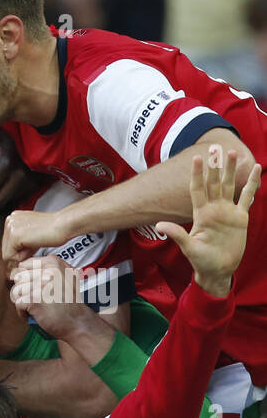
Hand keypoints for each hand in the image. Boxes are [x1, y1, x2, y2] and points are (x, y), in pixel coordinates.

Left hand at [0, 131, 37, 208]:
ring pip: (7, 202)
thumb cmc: (5, 142)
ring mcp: (29, 181)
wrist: (27, 140)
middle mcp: (21, 174)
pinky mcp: (35, 186)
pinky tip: (10, 183)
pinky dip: (11, 194)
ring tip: (1, 181)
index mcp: (7, 163)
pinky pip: (17, 199)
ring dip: (1, 194)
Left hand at [2, 207, 68, 264]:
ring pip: (8, 254)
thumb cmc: (52, 231)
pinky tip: (35, 244)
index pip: (7, 244)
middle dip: (21, 251)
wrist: (64, 225)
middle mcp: (9, 220)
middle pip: (6, 249)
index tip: (35, 239)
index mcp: (12, 218)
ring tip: (36, 241)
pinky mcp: (14, 235)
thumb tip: (11, 254)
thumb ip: (19, 239)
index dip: (21, 248)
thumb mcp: (30, 232)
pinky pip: (11, 257)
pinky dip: (24, 255)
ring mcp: (10, 226)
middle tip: (36, 241)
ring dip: (23, 253)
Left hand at [8, 254, 99, 339]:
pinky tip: (35, 313)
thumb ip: (44, 269)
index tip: (34, 287)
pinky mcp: (34, 299)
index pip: (23, 266)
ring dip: (22, 301)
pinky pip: (17, 303)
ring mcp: (40, 285)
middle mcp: (47, 271)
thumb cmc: (69, 301)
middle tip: (35, 298)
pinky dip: (23, 312)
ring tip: (35, 306)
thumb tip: (18, 268)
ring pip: (16, 291)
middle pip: (18, 278)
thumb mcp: (62, 276)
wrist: (78, 321)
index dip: (25, 279)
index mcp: (53, 262)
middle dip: (23, 290)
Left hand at [155, 150, 260, 299]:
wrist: (219, 270)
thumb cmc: (202, 261)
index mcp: (201, 214)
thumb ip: (178, 235)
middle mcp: (214, 209)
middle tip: (215, 148)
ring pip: (230, 186)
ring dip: (231, 170)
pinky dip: (252, 183)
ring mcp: (227, 212)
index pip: (198, 189)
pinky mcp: (241, 217)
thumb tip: (161, 225)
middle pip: (214, 183)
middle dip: (215, 166)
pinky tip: (256, 169)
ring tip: (233, 153)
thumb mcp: (189, 248)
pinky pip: (247, 196)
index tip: (196, 158)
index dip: (197, 174)